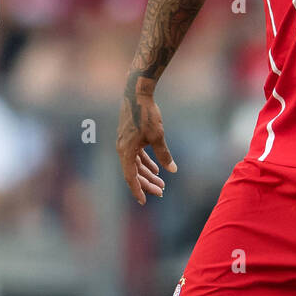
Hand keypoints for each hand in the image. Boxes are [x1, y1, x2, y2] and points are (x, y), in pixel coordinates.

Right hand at [117, 81, 176, 204]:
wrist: (137, 94)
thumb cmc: (147, 115)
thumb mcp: (158, 136)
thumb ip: (164, 155)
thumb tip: (173, 170)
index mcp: (126, 151)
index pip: (131, 177)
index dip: (138, 190)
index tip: (144, 202)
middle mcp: (122, 149)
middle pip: (134, 173)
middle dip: (147, 184)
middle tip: (161, 192)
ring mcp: (125, 144)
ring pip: (136, 165)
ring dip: (148, 174)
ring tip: (161, 184)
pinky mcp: (129, 138)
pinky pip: (137, 156)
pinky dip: (146, 163)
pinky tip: (157, 170)